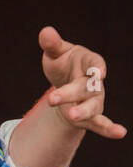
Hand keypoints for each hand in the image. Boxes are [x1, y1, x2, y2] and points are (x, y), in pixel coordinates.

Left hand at [39, 25, 125, 140]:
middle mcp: (95, 82)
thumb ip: (52, 44)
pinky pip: (101, 123)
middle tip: (53, 98)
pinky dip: (109, 129)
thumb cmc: (62, 64)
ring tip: (72, 116)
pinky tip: (120, 133)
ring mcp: (94, 99)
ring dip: (83, 111)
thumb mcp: (55, 53)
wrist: (65, 82)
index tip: (99, 72)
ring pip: (92, 106)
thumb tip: (45, 32)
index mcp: (89, 62)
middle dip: (70, 93)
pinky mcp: (91, 116)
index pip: (95, 63)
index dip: (98, 67)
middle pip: (86, 88)